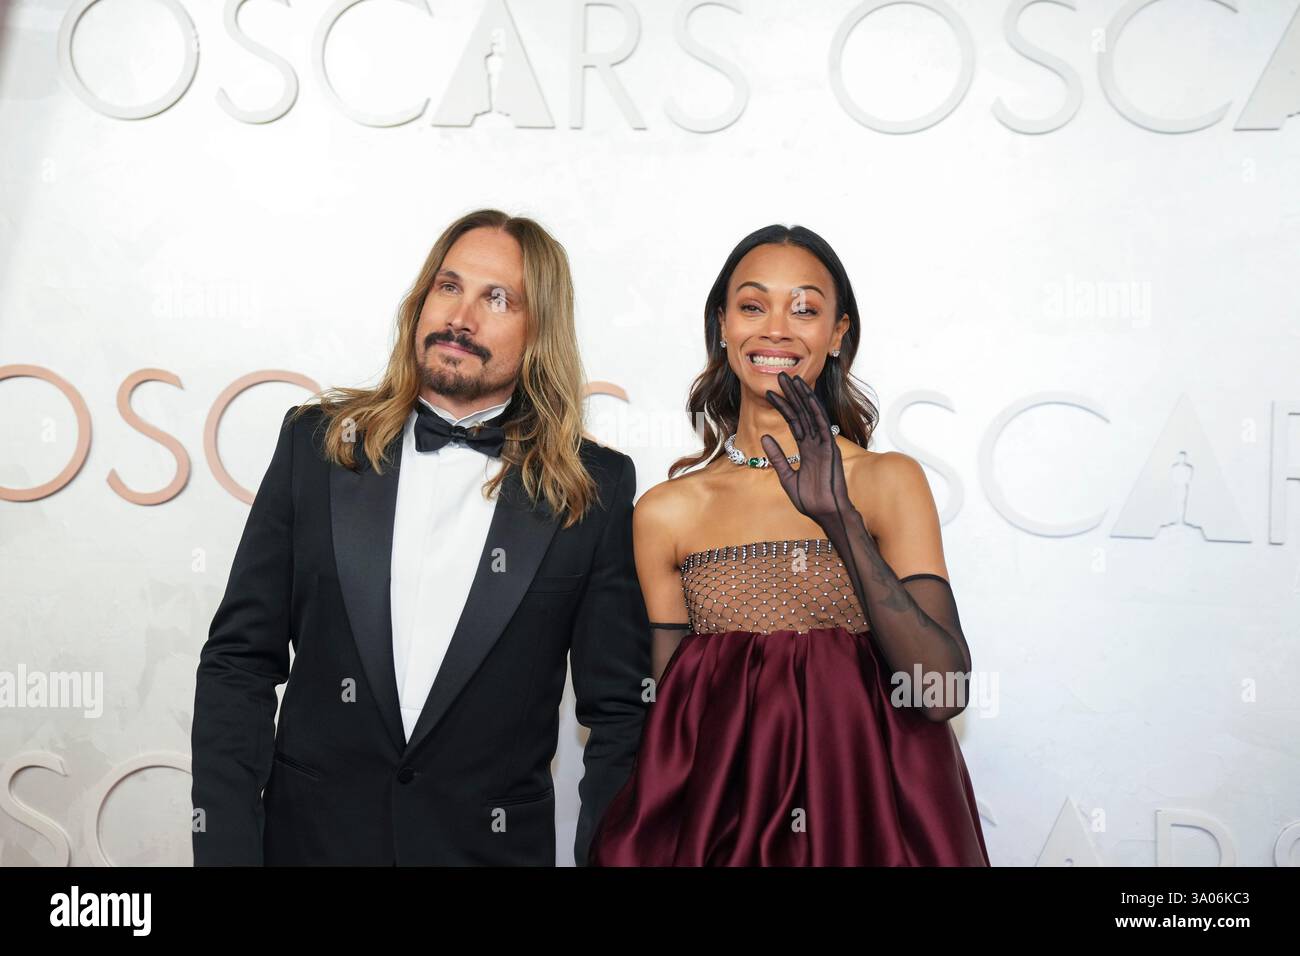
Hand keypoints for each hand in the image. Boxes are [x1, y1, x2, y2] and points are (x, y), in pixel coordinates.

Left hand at [760, 372, 848, 526]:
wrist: (827, 513)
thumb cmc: (811, 500)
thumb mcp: (787, 478)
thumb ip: (777, 458)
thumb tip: (764, 437)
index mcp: (807, 449)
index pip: (794, 422)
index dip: (783, 406)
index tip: (770, 393)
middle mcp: (816, 442)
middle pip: (803, 413)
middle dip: (792, 394)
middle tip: (781, 375)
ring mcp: (824, 444)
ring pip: (812, 414)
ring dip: (802, 396)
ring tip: (792, 379)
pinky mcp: (830, 448)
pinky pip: (823, 425)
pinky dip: (815, 410)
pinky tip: (807, 396)